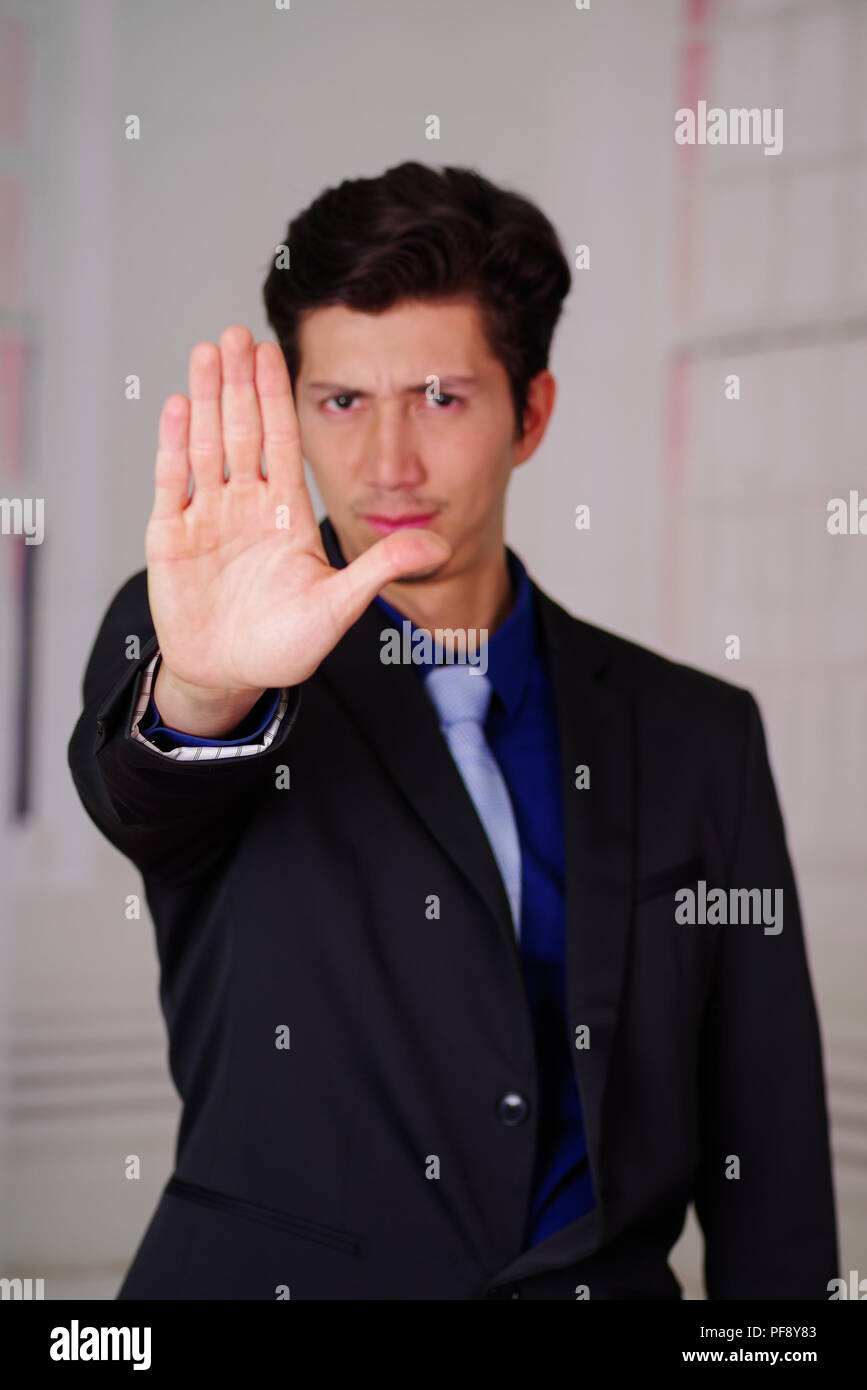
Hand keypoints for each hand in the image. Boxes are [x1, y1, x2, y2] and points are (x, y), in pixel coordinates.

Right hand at [145, 326, 449, 732]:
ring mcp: (208, 518)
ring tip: (207, 351)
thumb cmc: (284, 647)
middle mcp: (247, 506)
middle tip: (237, 332)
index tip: (276, 352)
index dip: (278, 397)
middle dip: (240, 382)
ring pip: (207, 445)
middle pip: (244, 431)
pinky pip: (174, 482)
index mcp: (286, 514)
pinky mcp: (173, 537)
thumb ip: (380, 569)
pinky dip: (175, 444)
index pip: (283, 442)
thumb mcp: (339, 606)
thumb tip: (440, 544)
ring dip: (206, 399)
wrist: (231, 677)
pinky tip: (178, 406)